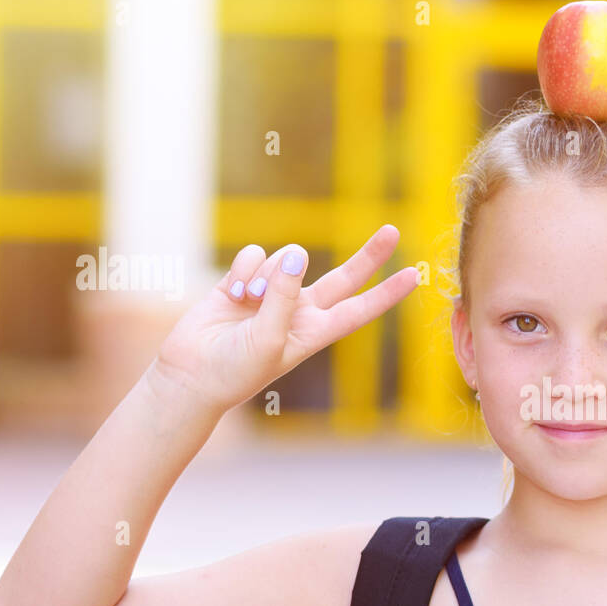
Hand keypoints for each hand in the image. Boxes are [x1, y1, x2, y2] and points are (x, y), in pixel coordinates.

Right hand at [152, 225, 419, 412]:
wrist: (192, 375)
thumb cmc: (236, 369)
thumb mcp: (269, 338)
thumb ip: (285, 296)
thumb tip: (298, 254)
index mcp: (315, 332)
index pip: (360, 309)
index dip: (386, 293)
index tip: (414, 276)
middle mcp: (300, 310)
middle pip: (343, 277)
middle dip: (368, 256)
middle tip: (393, 231)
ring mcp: (273, 295)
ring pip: (287, 259)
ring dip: (268, 275)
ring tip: (248, 304)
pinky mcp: (242, 283)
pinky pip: (254, 257)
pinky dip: (244, 271)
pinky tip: (231, 295)